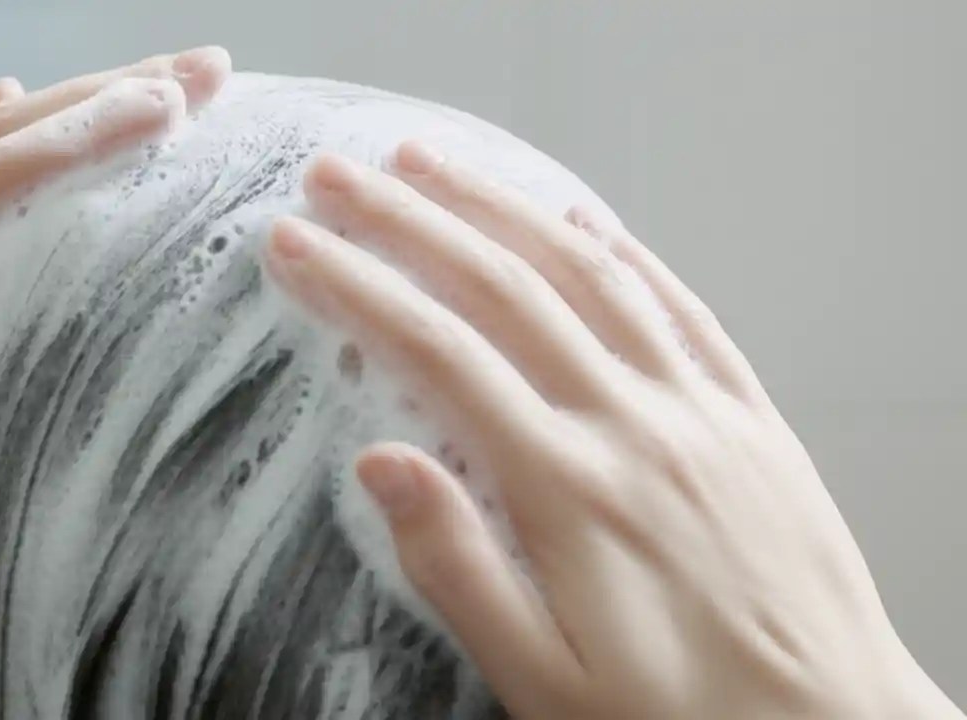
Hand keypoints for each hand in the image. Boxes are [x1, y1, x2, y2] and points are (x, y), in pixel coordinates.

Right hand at [262, 144, 961, 717]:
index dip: (358, 287)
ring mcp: (700, 411)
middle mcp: (634, 425)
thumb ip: (459, 567)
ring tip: (436, 166)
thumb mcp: (545, 681)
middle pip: (504, 288)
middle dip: (410, 220)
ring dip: (504, 208)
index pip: (439, 355)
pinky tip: (584, 220)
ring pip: (590, 275)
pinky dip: (625, 251)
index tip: (296, 244)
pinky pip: (682, 309)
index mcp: (570, 489)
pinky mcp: (752, 419)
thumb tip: (380, 463)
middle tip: (342, 175)